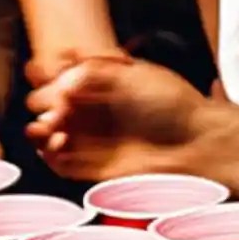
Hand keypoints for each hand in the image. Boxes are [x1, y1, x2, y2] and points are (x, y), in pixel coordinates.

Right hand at [24, 55, 207, 180]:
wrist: (197, 142)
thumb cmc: (172, 103)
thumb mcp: (130, 73)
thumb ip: (91, 72)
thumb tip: (61, 80)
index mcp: (98, 85)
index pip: (58, 78)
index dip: (46, 77)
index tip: (43, 75)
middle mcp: (91, 111)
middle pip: (49, 107)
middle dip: (42, 105)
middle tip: (47, 105)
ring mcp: (91, 139)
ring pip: (49, 136)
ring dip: (41, 132)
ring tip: (48, 128)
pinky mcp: (93, 167)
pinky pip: (60, 163)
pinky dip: (51, 156)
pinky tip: (58, 145)